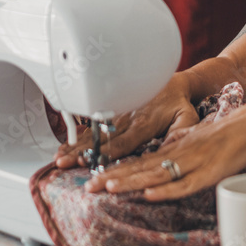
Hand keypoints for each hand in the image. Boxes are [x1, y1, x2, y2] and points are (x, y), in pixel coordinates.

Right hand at [53, 73, 199, 168]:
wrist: (173, 83)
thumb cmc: (180, 104)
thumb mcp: (187, 117)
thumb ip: (181, 132)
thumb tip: (172, 147)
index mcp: (144, 123)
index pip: (123, 141)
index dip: (107, 152)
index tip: (91, 162)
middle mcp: (127, 119)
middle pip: (101, 139)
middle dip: (81, 152)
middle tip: (64, 163)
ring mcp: (117, 116)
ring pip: (93, 133)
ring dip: (75, 145)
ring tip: (58, 157)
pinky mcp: (113, 113)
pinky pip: (93, 126)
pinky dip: (78, 137)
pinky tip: (64, 146)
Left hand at [83, 99, 245, 200]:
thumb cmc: (228, 131)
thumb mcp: (197, 135)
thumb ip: (179, 141)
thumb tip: (164, 147)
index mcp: (175, 147)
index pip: (140, 161)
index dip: (116, 170)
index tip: (94, 177)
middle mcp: (179, 153)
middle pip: (142, 168)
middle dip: (114, 177)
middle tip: (89, 186)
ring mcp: (194, 162)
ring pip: (158, 174)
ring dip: (133, 182)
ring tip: (110, 187)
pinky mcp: (210, 172)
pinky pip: (185, 184)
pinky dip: (167, 189)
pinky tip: (150, 193)